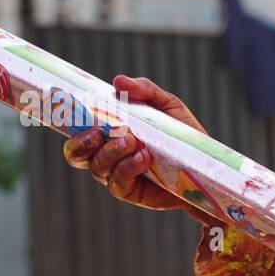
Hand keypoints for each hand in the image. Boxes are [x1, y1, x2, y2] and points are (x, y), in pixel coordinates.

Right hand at [61, 75, 210, 218]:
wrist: (206, 164)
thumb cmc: (181, 134)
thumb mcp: (167, 105)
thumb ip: (144, 90)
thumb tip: (118, 82)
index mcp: (108, 134)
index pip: (77, 129)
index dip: (68, 122)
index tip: (72, 110)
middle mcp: (108, 156)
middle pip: (76, 154)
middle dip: (81, 143)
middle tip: (98, 133)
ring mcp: (118, 175)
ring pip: (97, 167)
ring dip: (111, 152)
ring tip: (132, 141)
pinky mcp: (132, 193)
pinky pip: (118, 183)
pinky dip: (128, 167)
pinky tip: (143, 157)